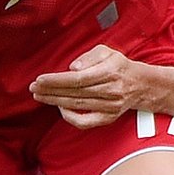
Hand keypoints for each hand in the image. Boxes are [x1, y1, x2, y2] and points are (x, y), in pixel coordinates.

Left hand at [30, 45, 152, 127]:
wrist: (140, 85)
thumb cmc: (119, 66)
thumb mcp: (107, 52)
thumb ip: (90, 56)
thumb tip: (73, 68)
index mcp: (110, 72)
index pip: (78, 78)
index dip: (57, 80)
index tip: (40, 79)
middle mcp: (111, 90)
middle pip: (75, 92)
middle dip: (51, 90)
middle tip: (33, 88)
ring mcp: (110, 106)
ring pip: (77, 106)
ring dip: (55, 101)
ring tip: (39, 96)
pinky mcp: (108, 118)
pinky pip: (86, 122)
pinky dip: (71, 117)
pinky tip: (59, 108)